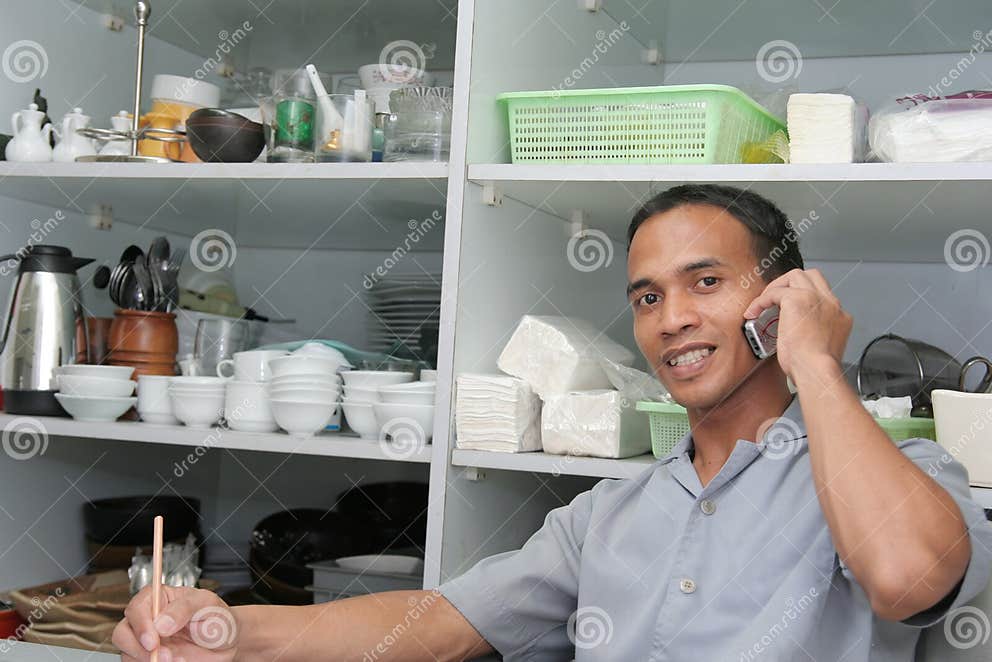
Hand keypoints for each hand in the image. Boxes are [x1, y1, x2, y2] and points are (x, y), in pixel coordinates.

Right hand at [113, 585, 237, 661]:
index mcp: (160, 599)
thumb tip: (161, 623)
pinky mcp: (151, 659)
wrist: (227, 642)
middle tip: (164, 655)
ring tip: (177, 660)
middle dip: (138, 648)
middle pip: (123, 633)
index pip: (137, 607)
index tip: (153, 639)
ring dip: (148, 661)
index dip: (140, 624)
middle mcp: (149, 620)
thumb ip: (184, 608)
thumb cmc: (217, 617)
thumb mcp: (207, 604)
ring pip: (128, 654)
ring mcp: (147, 642)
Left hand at [743, 268, 851, 380]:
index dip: (801, 295)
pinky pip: (774, 292)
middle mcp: (830, 303)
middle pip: (810, 275)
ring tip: (762, 304)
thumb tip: (793, 330)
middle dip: (788, 284)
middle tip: (772, 300)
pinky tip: (754, 312)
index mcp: (838, 315)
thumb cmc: (814, 369)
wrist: (816, 372)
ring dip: (775, 287)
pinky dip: (761, 301)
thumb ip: (811, 332)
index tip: (786, 309)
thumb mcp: (818, 346)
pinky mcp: (798, 300)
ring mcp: (816, 299)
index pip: (820, 292)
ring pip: (794, 276)